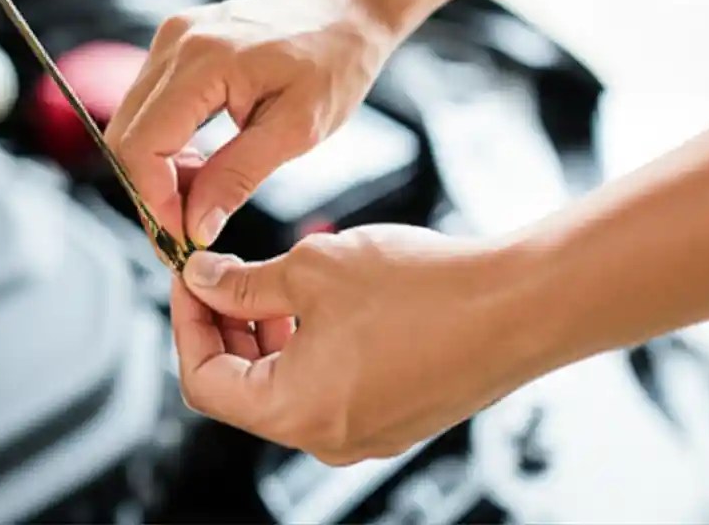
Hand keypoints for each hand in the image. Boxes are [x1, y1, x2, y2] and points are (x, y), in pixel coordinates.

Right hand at [105, 0, 395, 246]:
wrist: (342, 11)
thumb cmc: (334, 64)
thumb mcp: (297, 130)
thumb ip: (238, 176)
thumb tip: (195, 226)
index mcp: (204, 60)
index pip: (143, 144)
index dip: (154, 200)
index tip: (183, 238)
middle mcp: (175, 43)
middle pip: (127, 138)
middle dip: (149, 194)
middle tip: (186, 233)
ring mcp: (170, 41)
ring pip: (133, 127)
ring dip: (157, 174)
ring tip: (200, 203)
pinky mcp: (174, 47)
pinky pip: (149, 110)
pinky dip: (165, 149)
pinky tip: (200, 169)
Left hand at [172, 225, 547, 464]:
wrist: (521, 305)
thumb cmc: (425, 291)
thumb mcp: (311, 270)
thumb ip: (242, 283)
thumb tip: (201, 281)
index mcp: (294, 413)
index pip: (204, 381)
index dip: (187, 323)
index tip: (189, 278)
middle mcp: (326, 439)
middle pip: (242, 387)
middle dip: (224, 326)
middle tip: (221, 272)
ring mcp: (363, 433)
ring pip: (284, 385)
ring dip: (265, 334)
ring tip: (270, 279)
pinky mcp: (393, 416)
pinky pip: (327, 387)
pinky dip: (306, 346)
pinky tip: (317, 301)